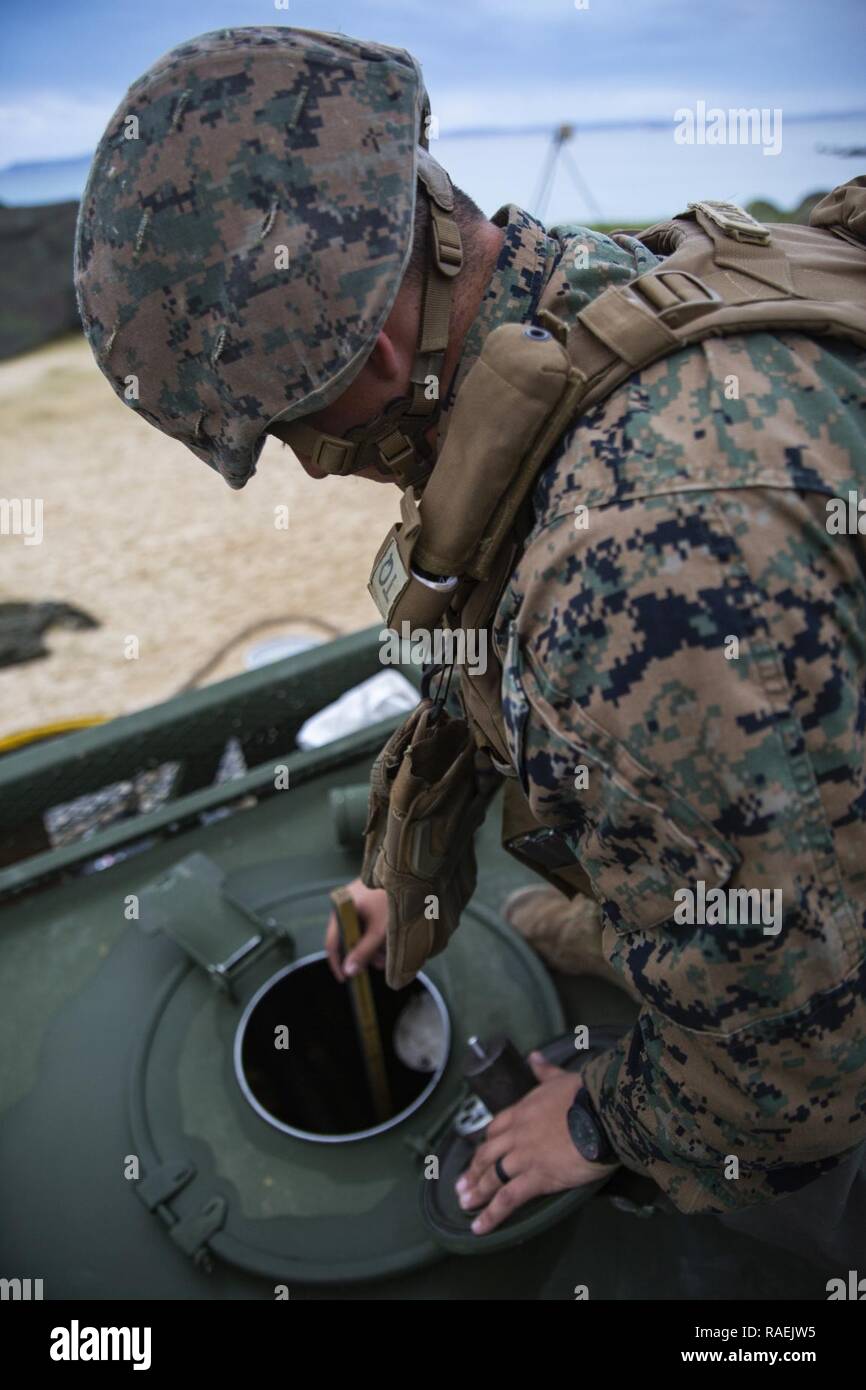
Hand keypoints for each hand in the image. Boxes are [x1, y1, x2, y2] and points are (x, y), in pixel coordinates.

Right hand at [325, 877, 388, 981]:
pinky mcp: (367, 897)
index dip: (338, 963)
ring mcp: (356, 899)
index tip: (345, 979)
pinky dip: (375, 932)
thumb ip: (362, 952)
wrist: (410, 873)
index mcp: (342, 909)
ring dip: (372, 945)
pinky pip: (366, 921)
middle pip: (348, 938)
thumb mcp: (380, 932)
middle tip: (380, 962)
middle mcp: (345, 904)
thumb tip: (348, 972)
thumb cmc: (393, 901)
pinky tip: (389, 934)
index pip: (332, 942)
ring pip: (359, 931)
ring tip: (390, 947)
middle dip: (364, 954)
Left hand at [455, 1053, 618, 1235]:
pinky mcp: (537, 1177)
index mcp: (522, 1110)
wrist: (601, 1112)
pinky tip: (480, 1227)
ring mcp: (524, 1156)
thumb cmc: (585, 1095)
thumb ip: (544, 1071)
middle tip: (461, 1185)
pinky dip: (492, 1214)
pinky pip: (508, 1198)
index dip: (486, 1144)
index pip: (496, 1129)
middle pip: (487, 1154)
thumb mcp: (561, 1078)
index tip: (479, 1153)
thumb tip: (534, 1057)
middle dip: (473, 1171)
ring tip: (465, 1205)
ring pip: (492, 1177)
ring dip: (477, 1192)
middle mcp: (517, 1134)